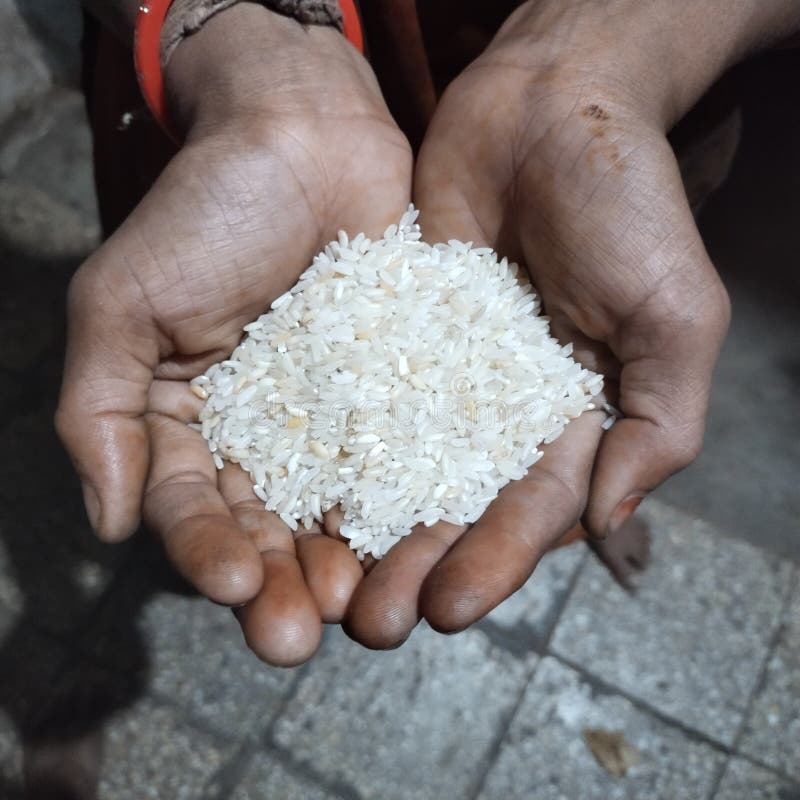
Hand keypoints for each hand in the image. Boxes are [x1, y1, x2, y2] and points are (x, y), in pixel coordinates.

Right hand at [56, 6, 411, 664]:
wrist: (303, 138)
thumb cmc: (206, 211)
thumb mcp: (124, 302)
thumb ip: (100, 410)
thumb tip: (109, 525)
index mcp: (194, 422)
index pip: (195, 508)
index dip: (208, 551)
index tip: (233, 585)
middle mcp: (269, 432)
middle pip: (273, 527)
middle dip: (282, 584)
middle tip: (301, 634)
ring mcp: (340, 416)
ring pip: (342, 509)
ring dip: (348, 564)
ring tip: (361, 608)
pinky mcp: (402, 389)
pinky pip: (409, 454)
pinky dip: (413, 503)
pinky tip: (423, 542)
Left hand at [343, 0, 743, 645]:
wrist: (550, 109)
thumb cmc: (627, 206)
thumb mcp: (673, 314)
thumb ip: (659, 420)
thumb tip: (614, 522)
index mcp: (574, 418)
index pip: (533, 510)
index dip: (494, 562)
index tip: (447, 609)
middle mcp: (503, 409)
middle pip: (457, 503)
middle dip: (418, 564)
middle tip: (370, 623)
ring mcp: (441, 372)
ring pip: (400, 464)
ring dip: (368, 527)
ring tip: (325, 582)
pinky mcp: (391, 330)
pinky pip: (359, 396)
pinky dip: (333, 445)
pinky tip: (297, 491)